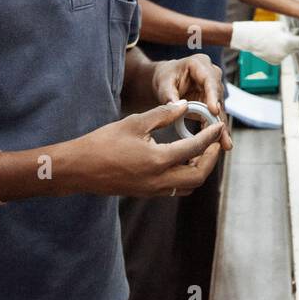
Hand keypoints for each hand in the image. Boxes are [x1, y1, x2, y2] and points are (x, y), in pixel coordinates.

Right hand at [69, 101, 222, 196]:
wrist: (79, 168)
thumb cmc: (104, 142)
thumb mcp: (134, 122)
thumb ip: (163, 115)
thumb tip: (184, 106)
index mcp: (158, 160)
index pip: (194, 148)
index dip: (210, 136)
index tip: (219, 125)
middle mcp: (159, 180)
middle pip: (199, 175)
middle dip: (211, 158)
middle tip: (214, 142)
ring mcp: (153, 190)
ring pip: (188, 185)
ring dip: (200, 170)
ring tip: (201, 151)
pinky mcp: (146, 193)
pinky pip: (175, 188)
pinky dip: (186, 176)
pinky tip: (183, 160)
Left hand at [151, 55, 231, 150]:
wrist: (167, 80)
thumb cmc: (165, 77)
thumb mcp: (163, 83)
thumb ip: (169, 95)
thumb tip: (176, 108)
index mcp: (200, 64)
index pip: (210, 80)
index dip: (213, 96)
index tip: (215, 111)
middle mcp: (212, 75)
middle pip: (218, 97)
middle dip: (220, 118)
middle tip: (222, 134)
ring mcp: (214, 88)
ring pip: (220, 109)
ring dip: (221, 127)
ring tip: (225, 144)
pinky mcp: (213, 101)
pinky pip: (216, 116)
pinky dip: (216, 130)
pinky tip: (220, 143)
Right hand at [230, 20, 298, 64]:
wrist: (248, 37)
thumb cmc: (262, 29)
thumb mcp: (280, 26)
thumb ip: (292, 31)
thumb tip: (298, 34)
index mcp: (287, 42)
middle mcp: (285, 52)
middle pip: (298, 48)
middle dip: (298, 41)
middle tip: (295, 34)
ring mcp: (279, 58)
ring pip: (290, 52)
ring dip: (288, 45)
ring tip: (278, 38)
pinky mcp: (274, 62)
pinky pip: (282, 55)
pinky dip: (281, 50)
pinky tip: (273, 45)